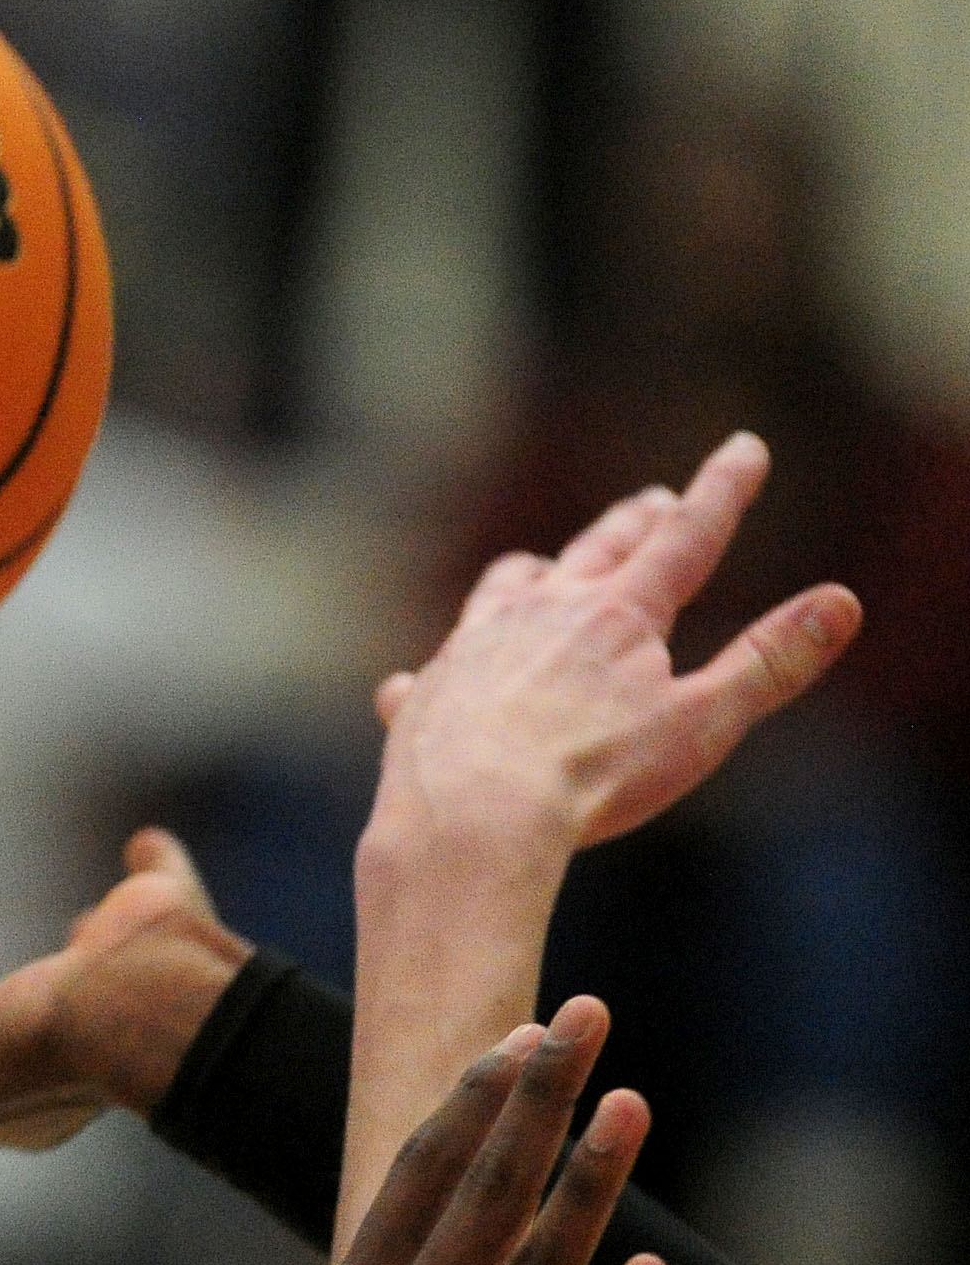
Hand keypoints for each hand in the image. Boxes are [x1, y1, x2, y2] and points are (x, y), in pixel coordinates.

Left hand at [0, 829, 250, 1155]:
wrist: (140, 1006)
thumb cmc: (30, 1060)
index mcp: (34, 1097)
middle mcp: (86, 1040)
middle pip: (29, 1028)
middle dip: (1, 1022)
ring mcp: (123, 974)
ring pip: (93, 961)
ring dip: (82, 947)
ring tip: (77, 929)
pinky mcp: (159, 917)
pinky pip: (156, 882)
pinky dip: (154, 864)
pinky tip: (146, 845)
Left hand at [372, 433, 857, 857]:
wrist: (470, 815)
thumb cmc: (594, 775)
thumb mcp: (702, 722)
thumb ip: (769, 662)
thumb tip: (842, 601)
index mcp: (617, 614)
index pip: (685, 539)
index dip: (722, 493)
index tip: (745, 448)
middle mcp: (540, 610)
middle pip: (597, 551)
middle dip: (634, 523)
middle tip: (653, 500)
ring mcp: (475, 645)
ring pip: (509, 587)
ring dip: (536, 572)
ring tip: (544, 567)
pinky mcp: (428, 691)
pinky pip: (437, 667)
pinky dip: (448, 666)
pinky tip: (422, 681)